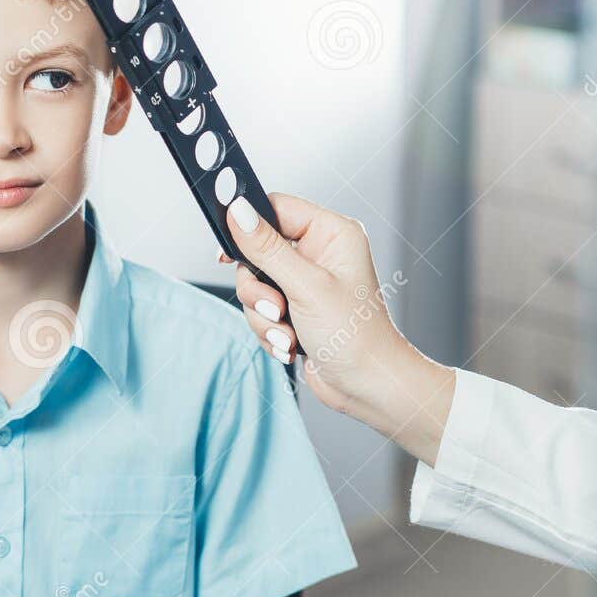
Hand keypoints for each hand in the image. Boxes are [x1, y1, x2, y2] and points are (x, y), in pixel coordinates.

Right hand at [219, 193, 455, 464]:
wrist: (369, 388)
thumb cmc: (357, 337)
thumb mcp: (307, 287)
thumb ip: (268, 248)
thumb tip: (238, 211)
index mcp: (331, 234)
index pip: (276, 208)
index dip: (248, 225)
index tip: (227, 251)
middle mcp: (318, 253)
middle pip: (257, 251)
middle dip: (260, 288)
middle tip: (276, 307)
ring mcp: (305, 283)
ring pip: (255, 285)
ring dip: (265, 316)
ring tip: (289, 334)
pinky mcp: (295, 309)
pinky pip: (261, 310)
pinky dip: (270, 331)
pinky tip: (293, 345)